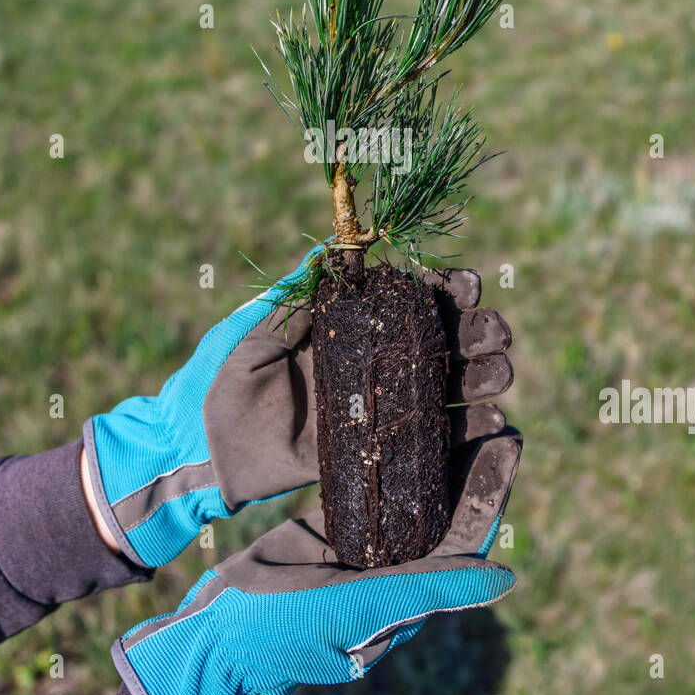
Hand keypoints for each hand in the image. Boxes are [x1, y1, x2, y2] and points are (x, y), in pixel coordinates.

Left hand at [83, 253, 512, 568]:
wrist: (195, 448)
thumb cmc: (217, 377)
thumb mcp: (255, 328)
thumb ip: (298, 296)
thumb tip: (337, 245)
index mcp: (346, 323)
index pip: (409, 297)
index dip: (445, 289)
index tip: (464, 285)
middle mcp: (372, 360)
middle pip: (443, 339)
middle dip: (477, 330)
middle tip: (492, 332)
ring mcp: (377, 406)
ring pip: (446, 385)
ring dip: (482, 374)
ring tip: (499, 372)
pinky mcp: (374, 449)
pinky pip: (427, 439)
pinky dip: (465, 430)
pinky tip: (492, 422)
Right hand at [112, 426, 521, 694]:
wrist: (217, 639)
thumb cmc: (289, 632)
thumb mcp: (363, 607)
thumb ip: (429, 589)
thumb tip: (506, 577)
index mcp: (410, 593)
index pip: (465, 534)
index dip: (489, 487)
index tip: (508, 438)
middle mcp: (392, 572)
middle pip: (442, 507)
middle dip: (465, 461)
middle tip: (485, 404)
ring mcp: (359, 553)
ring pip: (407, 495)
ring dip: (430, 454)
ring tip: (449, 404)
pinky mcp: (325, 533)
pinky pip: (363, 491)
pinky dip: (381, 459)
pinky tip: (390, 421)